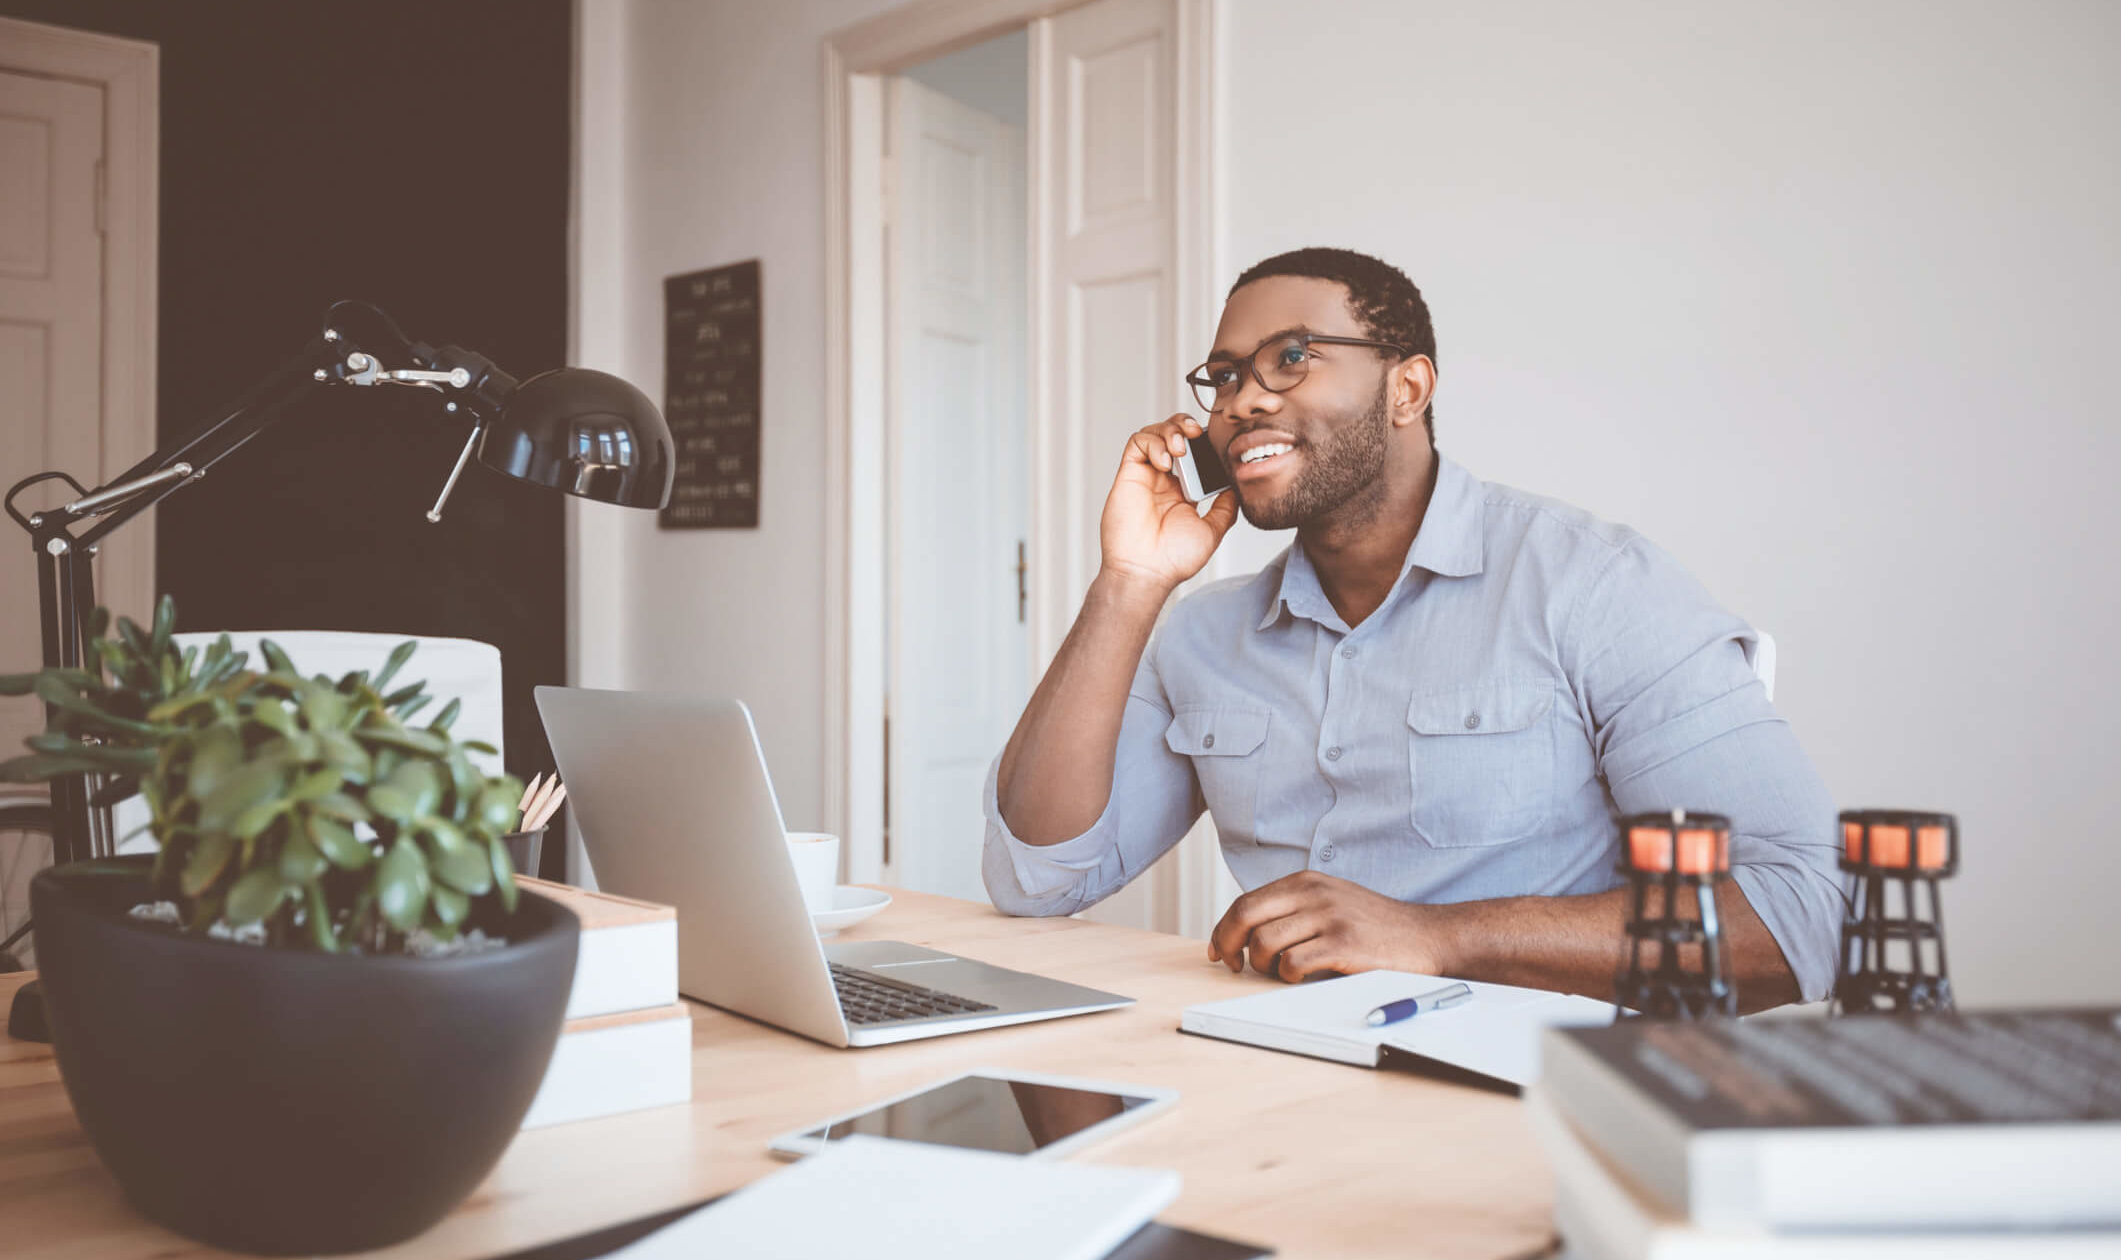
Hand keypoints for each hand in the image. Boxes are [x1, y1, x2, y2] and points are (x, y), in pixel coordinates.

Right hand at [1098, 414, 1241, 592]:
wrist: (1147, 572)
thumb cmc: (1174, 559)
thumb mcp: (1212, 530)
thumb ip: (1225, 507)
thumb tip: (1237, 486)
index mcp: (1182, 492)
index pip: (1193, 454)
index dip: (1203, 442)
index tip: (1216, 443)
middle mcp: (1163, 481)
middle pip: (1173, 436)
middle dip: (1185, 426)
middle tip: (1196, 434)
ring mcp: (1146, 477)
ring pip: (1154, 434)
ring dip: (1170, 430)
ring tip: (1181, 447)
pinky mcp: (1129, 475)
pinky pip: (1137, 443)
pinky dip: (1153, 442)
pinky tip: (1164, 462)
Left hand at [1207, 871, 1448, 982]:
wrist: (1426, 936)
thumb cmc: (1374, 927)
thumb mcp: (1331, 902)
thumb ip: (1293, 910)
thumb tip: (1244, 936)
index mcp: (1305, 882)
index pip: (1246, 903)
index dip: (1224, 930)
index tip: (1219, 951)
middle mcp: (1314, 893)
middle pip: (1245, 916)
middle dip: (1229, 945)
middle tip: (1234, 966)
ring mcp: (1329, 917)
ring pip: (1265, 943)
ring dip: (1264, 966)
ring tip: (1282, 972)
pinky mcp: (1344, 944)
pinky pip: (1293, 964)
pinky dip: (1288, 977)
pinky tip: (1303, 977)